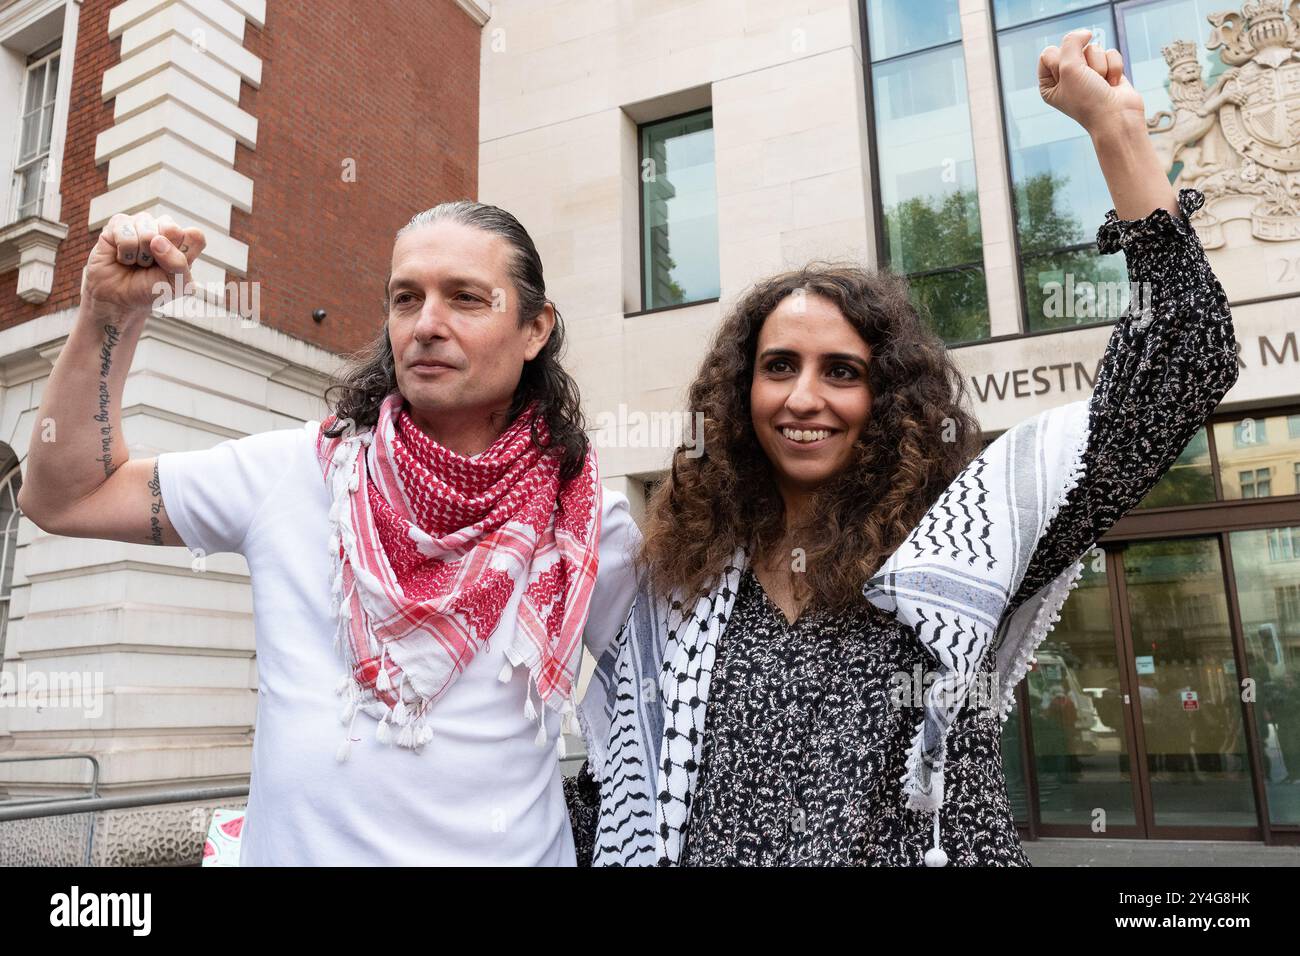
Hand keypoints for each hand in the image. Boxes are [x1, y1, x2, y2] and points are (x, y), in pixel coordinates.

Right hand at [80, 212, 206, 321]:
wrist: (118, 298)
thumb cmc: (149, 290)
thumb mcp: (175, 286)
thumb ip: (178, 264)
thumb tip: (159, 241)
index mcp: (184, 242)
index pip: (195, 236)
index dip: (184, 252)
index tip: (172, 267)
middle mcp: (165, 229)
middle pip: (172, 228)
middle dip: (160, 254)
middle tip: (152, 265)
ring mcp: (142, 224)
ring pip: (147, 232)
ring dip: (140, 255)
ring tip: (137, 262)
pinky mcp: (119, 223)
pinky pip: (125, 232)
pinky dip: (124, 251)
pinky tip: (123, 257)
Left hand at [1038, 29, 1144, 134]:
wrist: (1116, 118)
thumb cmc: (1088, 100)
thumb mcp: (1069, 68)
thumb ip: (1071, 42)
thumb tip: (1086, 33)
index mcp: (1048, 83)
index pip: (1048, 53)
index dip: (1061, 61)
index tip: (1068, 79)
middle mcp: (1066, 78)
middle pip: (1073, 48)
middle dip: (1084, 63)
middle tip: (1087, 82)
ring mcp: (1088, 75)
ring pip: (1093, 49)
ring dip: (1100, 66)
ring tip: (1101, 84)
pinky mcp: (1107, 71)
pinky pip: (1110, 53)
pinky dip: (1114, 67)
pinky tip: (1113, 84)